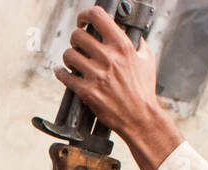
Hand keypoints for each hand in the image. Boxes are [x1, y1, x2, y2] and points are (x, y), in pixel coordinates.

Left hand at [54, 8, 182, 169]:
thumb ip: (138, 43)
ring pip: (68, 54)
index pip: (97, 16)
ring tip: (73, 60)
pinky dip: (60, 72)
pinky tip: (62, 71)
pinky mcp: (87, 91)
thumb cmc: (144, 90)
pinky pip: (64, 76)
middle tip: (78, 45)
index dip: (85, 15)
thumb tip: (132, 34)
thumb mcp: (147, 60)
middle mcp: (108, 58)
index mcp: (122, 46)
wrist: (140, 117)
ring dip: (68, 56)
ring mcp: (96, 75)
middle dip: (75, 39)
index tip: (83, 21)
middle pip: (77, 35)